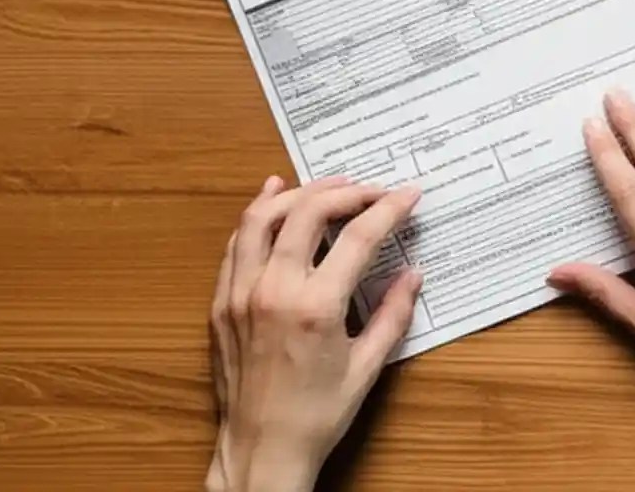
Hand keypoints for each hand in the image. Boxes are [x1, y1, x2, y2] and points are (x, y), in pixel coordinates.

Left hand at [206, 176, 422, 491]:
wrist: (262, 449)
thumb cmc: (317, 415)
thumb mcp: (368, 367)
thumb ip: (393, 314)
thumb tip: (413, 275)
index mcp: (315, 308)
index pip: (358, 237)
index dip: (388, 209)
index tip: (408, 195)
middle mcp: (273, 291)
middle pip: (309, 213)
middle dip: (346, 192)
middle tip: (372, 190)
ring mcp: (241, 294)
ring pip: (263, 218)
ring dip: (299, 193)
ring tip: (328, 185)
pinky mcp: (221, 302)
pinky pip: (237, 244)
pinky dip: (257, 215)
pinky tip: (273, 198)